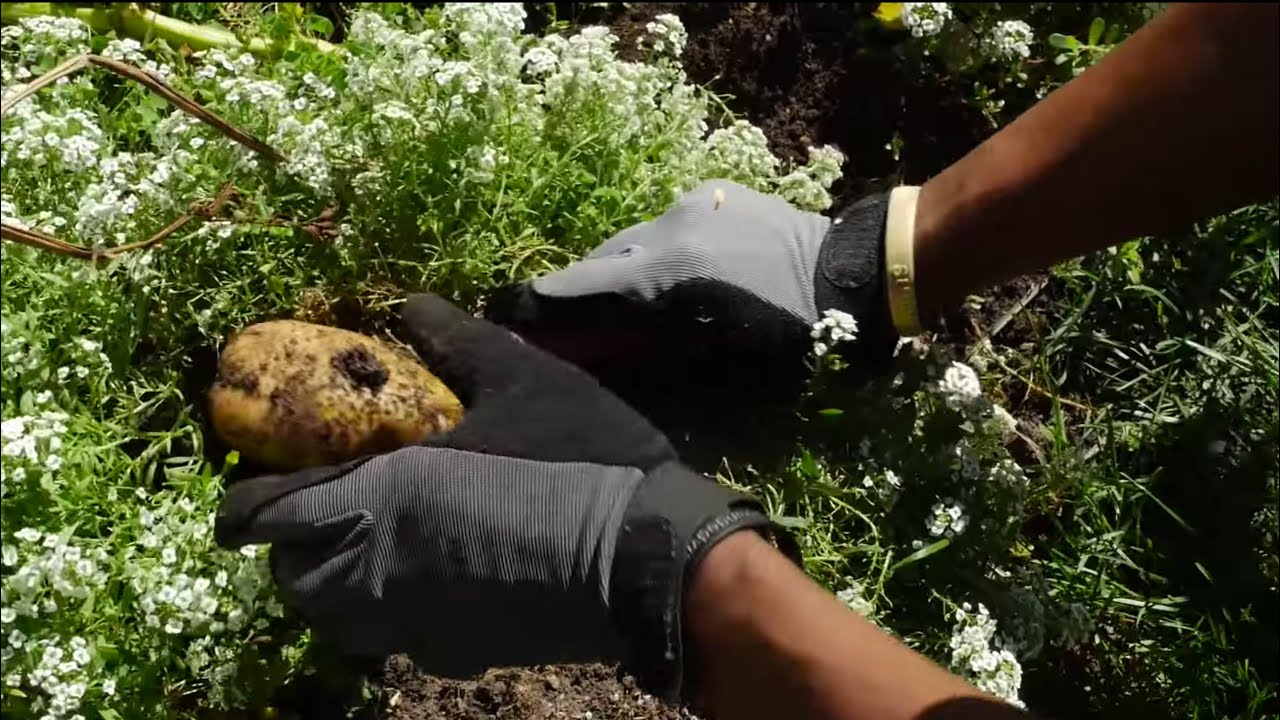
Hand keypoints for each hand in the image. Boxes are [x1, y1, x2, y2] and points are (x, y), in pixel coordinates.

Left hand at [214, 293, 778, 701]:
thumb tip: (405, 304)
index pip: (269, 516)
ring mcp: (416, 625)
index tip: (242, 496)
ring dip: (334, 584)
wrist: (654, 557)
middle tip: (322, 511)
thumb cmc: (582, 456)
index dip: (241, 506)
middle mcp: (380, 573)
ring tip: (372, 543)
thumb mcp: (520, 378)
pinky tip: (434, 576)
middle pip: (293, 580)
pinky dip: (389, 611)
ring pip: (336, 620)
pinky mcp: (455, 654)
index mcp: (381, 499)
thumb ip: (451, 339)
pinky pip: (394, 638)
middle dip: (293, 547)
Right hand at [487, 181, 899, 444]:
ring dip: (627, 273)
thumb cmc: (793, 339)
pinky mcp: (712, 192)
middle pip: (598, 262)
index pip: (575, 288)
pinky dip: (661, 252)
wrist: (859, 274)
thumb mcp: (716, 364)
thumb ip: (645, 353)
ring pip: (631, 242)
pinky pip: (665, 226)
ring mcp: (689, 203)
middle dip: (586, 294)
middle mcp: (665, 227)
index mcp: (664, 274)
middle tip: (584, 327)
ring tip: (644, 305)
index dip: (533, 306)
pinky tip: (686, 275)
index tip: (504, 316)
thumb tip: (593, 353)